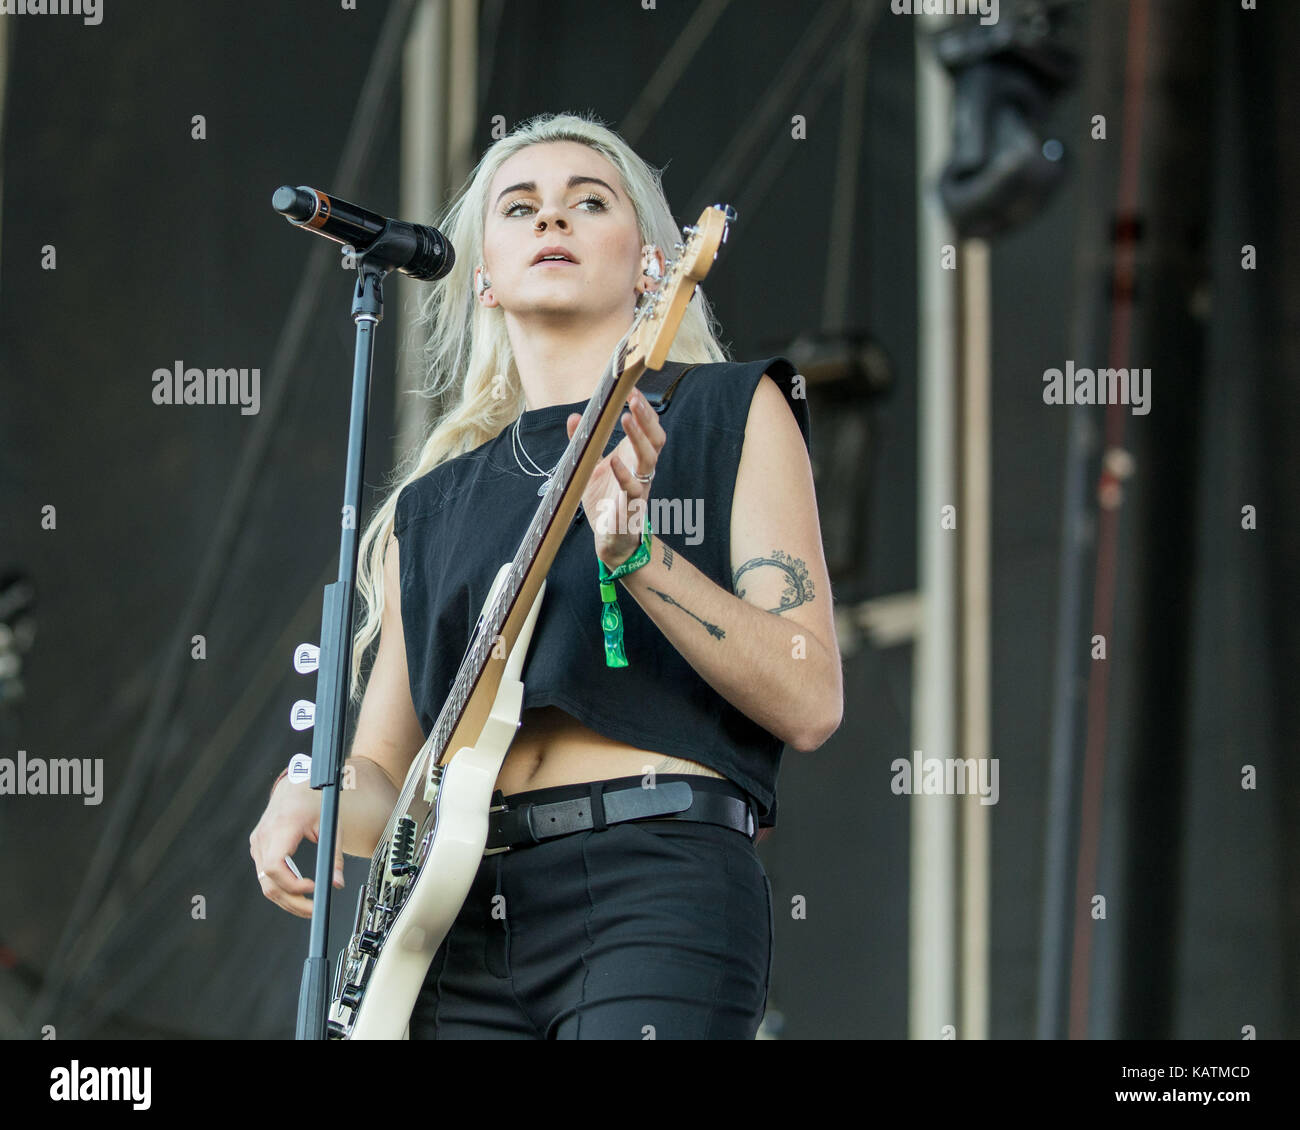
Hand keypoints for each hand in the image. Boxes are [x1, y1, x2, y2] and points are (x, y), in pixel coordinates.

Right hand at [249, 780, 344, 917]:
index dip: (291, 883)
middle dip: (291, 901)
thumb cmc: (313, 802)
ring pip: (264, 883)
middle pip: (268, 881)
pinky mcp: (258, 847)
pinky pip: (264, 875)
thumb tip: (337, 883)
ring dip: (285, 899)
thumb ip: (334, 856)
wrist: (295, 787)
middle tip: (312, 910)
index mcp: (281, 827)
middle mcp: (264, 837)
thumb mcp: (330, 827)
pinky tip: (296, 894)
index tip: (312, 888)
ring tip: (307, 907)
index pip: (275, 866)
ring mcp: (257, 843)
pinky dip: (280, 888)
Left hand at [567, 386, 664, 568]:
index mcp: (635, 458)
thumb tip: (576, 417)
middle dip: (647, 418)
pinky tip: (614, 462)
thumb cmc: (604, 500)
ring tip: (627, 418)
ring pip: (649, 459)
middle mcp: (642, 470)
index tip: (631, 391)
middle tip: (634, 398)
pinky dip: (623, 475)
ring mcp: (639, 487)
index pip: (648, 429)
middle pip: (655, 439)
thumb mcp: (590, 467)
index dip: (643, 411)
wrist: (610, 539)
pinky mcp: (631, 507)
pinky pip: (632, 488)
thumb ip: (584, 443)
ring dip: (639, 438)